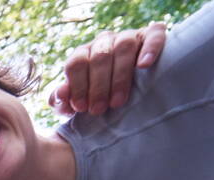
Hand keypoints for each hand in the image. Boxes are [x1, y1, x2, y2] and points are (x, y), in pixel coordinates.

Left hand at [50, 21, 166, 115]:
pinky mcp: (151, 35)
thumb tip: (60, 94)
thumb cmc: (98, 100)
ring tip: (118, 102)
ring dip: (120, 76)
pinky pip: (153, 35)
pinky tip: (144, 66)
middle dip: (98, 86)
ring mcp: (127, 36)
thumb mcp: (79, 103)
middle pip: (99, 57)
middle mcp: (103, 42)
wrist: (130, 93)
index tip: (82, 108)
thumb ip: (63, 101)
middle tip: (99, 110)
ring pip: (123, 46)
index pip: (76, 63)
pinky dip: (150, 48)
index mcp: (83, 54)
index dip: (77, 86)